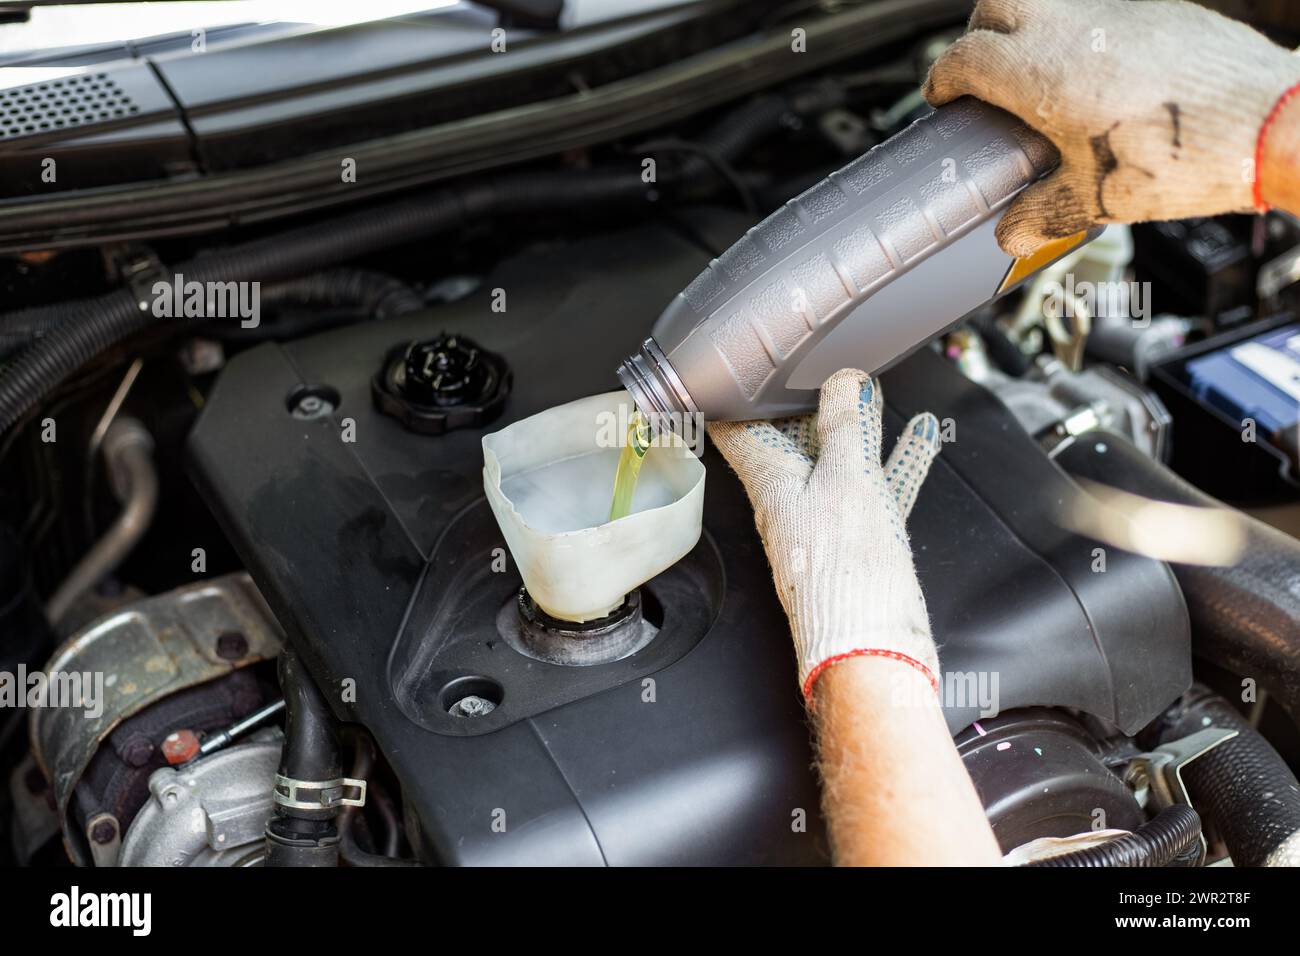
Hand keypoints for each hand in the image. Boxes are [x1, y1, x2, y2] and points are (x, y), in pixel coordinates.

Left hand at [708, 369, 941, 699]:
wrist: (871, 645)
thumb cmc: (845, 570)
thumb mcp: (845, 477)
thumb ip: (844, 425)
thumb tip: (843, 381)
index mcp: (770, 484)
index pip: (737, 432)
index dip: (733, 398)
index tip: (732, 371)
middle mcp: (792, 501)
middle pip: (791, 440)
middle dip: (803, 401)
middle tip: (811, 367)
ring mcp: (827, 520)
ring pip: (841, 458)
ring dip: (856, 423)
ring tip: (871, 386)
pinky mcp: (861, 539)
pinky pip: (879, 486)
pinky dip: (898, 458)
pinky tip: (922, 435)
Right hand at [923, 0, 1299, 255]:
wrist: (1265, 123)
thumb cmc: (1186, 156)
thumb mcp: (1094, 202)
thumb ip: (1041, 215)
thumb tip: (1014, 231)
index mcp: (1039, 74)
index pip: (963, 59)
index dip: (944, 80)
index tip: (944, 96)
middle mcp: (1070, 29)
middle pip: (996, 6)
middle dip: (978, 36)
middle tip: (981, 74)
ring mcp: (1114, 11)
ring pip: (1047, 1)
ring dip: (1029, 30)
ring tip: (1036, 76)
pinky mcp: (1155, 11)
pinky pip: (1097, 11)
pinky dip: (1080, 35)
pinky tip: (1095, 78)